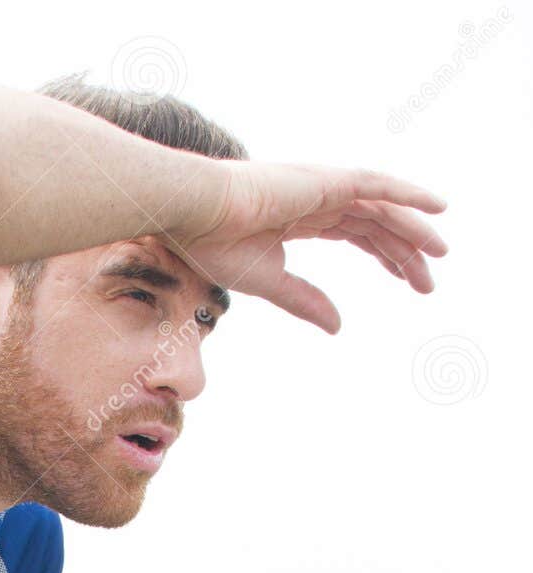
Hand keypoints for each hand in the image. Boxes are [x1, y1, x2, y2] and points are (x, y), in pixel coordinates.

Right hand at [170, 158, 447, 332]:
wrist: (196, 214)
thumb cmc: (216, 246)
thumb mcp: (270, 282)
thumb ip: (305, 300)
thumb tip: (339, 327)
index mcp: (303, 216)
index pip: (357, 233)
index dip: (385, 255)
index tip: (408, 280)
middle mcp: (320, 197)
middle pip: (376, 224)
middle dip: (404, 251)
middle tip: (429, 282)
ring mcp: (325, 185)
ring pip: (382, 207)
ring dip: (414, 230)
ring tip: (441, 254)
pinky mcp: (327, 181)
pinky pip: (377, 187)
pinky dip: (408, 194)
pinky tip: (436, 208)